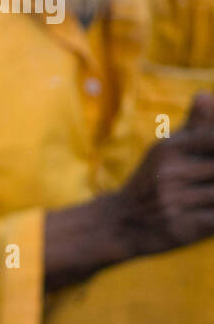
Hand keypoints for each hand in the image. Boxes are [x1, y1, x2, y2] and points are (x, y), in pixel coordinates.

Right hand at [109, 89, 213, 257]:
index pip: (213, 139)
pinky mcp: (178, 228)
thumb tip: (205, 95)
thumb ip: (196, 126)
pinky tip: (211, 215)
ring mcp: (172, 201)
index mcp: (170, 149)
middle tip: (212, 175)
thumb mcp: (167, 150)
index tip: (212, 160)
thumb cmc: (153, 182)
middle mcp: (169, 173)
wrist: (119, 223)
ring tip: (210, 192)